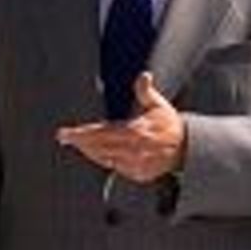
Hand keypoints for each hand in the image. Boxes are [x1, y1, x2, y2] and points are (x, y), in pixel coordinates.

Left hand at [56, 72, 185, 182]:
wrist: (186, 149)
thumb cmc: (168, 124)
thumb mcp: (159, 105)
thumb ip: (146, 92)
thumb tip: (144, 76)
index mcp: (137, 131)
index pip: (102, 132)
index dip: (82, 133)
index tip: (66, 133)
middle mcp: (134, 149)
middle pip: (99, 146)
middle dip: (80, 142)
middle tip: (64, 137)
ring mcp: (136, 164)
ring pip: (104, 158)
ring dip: (89, 151)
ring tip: (76, 143)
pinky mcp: (138, 174)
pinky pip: (115, 168)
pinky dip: (103, 159)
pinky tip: (93, 152)